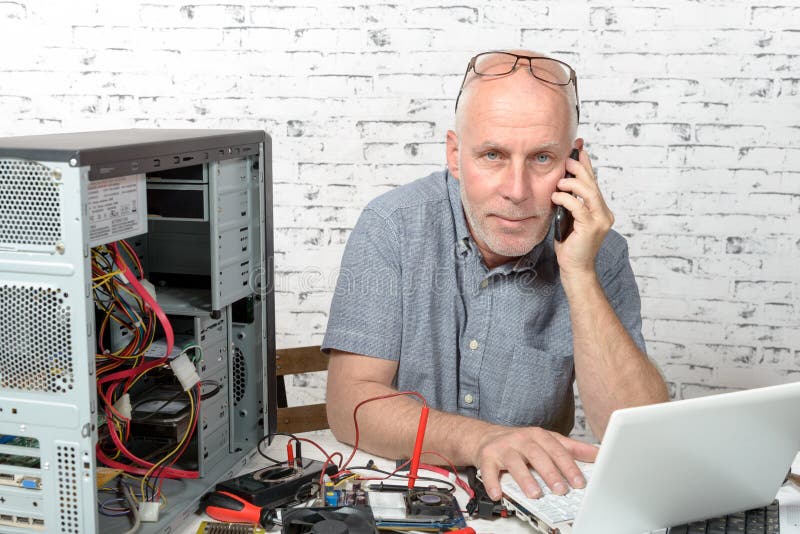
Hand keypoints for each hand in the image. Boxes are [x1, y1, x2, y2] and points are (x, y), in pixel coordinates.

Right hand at [473, 425, 597, 500]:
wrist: (485, 436)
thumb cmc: (519, 442)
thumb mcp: (546, 440)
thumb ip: (570, 447)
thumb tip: (597, 454)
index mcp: (538, 435)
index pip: (556, 449)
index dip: (569, 466)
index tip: (579, 482)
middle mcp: (521, 439)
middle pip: (537, 454)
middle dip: (550, 472)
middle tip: (561, 489)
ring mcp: (503, 447)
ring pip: (514, 462)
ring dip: (525, 479)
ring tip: (535, 494)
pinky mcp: (486, 457)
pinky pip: (489, 470)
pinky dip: (492, 483)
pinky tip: (498, 494)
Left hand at [551, 147, 614, 280]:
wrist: (575, 268)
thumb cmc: (570, 245)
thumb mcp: (569, 219)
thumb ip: (570, 203)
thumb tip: (561, 183)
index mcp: (600, 210)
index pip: (593, 182)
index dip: (587, 165)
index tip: (579, 149)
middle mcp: (604, 213)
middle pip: (593, 184)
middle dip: (580, 168)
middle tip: (567, 159)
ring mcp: (600, 220)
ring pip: (589, 192)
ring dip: (573, 182)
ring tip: (560, 180)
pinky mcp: (591, 228)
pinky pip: (579, 207)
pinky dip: (566, 199)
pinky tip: (556, 196)